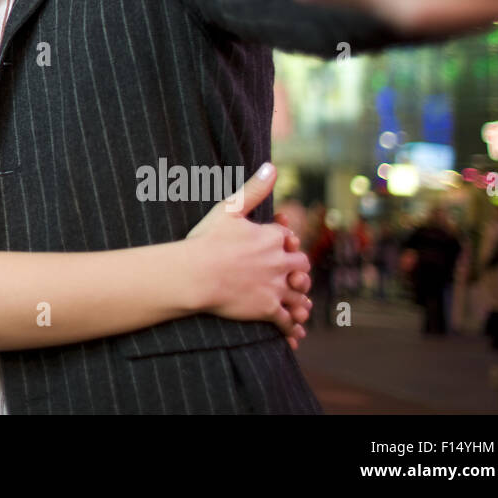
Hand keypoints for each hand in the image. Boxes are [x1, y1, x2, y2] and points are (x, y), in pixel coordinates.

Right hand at [187, 164, 311, 344]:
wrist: (196, 274)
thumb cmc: (207, 240)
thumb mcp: (229, 208)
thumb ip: (254, 189)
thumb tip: (272, 166)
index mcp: (271, 237)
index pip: (288, 238)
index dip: (286, 240)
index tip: (282, 243)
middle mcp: (279, 262)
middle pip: (301, 265)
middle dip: (298, 269)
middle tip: (293, 274)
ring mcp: (275, 287)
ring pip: (299, 294)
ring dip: (300, 298)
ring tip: (300, 303)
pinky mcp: (267, 309)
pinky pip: (287, 320)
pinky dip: (293, 326)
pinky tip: (295, 331)